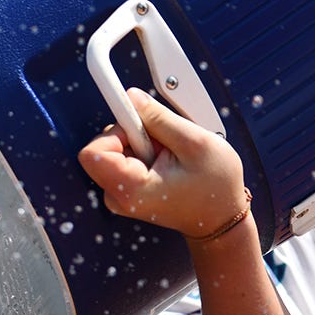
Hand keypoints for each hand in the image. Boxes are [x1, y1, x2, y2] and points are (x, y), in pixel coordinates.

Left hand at [79, 88, 248, 238]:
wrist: (221, 217)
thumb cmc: (214, 188)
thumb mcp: (194, 143)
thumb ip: (158, 118)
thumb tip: (131, 98)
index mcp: (131, 190)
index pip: (93, 152)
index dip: (116, 130)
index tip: (138, 122)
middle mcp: (118, 196)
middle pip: (104, 147)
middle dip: (134, 135)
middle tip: (164, 145)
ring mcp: (121, 195)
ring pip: (116, 150)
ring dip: (142, 143)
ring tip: (169, 157)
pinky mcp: (127, 190)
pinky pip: (125, 159)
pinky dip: (144, 152)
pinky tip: (165, 162)